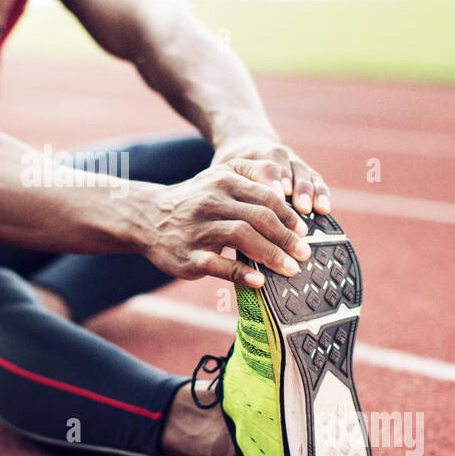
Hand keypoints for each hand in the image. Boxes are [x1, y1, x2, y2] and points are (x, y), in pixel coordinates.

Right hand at [139, 162, 311, 288]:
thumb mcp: (219, 175)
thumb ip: (253, 174)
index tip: (305, 231)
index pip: (266, 197)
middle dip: (286, 237)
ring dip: (271, 254)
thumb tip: (288, 192)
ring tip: (291, 268)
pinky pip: (219, 265)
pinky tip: (260, 281)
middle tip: (305, 252)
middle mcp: (210, 202)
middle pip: (259, 217)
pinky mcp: (189, 256)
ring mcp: (198, 230)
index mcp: (223, 181)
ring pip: (242, 238)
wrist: (148, 218)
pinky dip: (242, 274)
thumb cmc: (195, 199)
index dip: (290, 215)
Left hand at [211, 136, 331, 215]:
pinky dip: (321, 193)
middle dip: (296, 190)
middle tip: (300, 208)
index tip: (278, 196)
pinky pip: (316, 180)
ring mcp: (293, 162)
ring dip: (309, 192)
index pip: (266, 167)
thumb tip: (232, 236)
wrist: (244, 147)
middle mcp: (277, 157)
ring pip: (304, 173)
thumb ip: (229, 198)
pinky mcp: (305, 171)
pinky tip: (324, 209)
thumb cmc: (231, 175)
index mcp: (254, 157)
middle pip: (289, 171)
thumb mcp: (223, 180)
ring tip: (312, 209)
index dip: (273, 182)